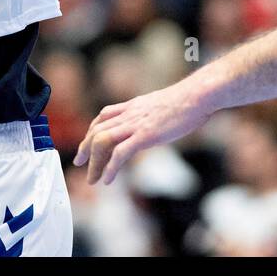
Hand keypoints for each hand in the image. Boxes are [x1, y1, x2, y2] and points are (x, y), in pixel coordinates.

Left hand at [74, 84, 210, 184]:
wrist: (197, 96)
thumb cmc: (188, 100)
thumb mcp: (162, 104)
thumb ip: (152, 113)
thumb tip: (155, 121)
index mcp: (134, 105)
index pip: (103, 116)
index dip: (92, 130)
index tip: (87, 143)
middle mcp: (130, 113)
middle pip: (97, 130)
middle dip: (85, 148)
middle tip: (79, 163)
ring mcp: (136, 124)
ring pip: (103, 141)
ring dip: (94, 162)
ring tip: (92, 178)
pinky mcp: (145, 135)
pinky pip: (120, 153)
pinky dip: (111, 168)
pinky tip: (107, 179)